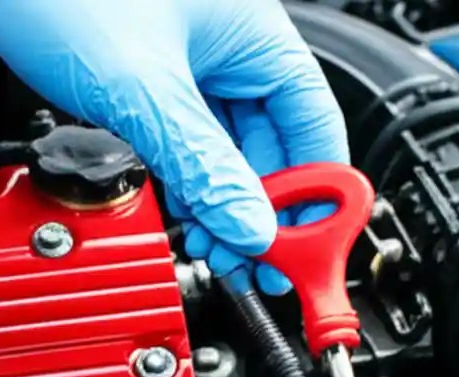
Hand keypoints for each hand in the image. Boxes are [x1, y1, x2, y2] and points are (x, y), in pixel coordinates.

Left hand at [0, 0, 347, 293]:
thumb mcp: (143, 93)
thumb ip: (202, 166)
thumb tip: (249, 227)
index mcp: (254, 34)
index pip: (315, 125)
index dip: (313, 194)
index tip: (300, 247)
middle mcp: (231, 46)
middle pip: (274, 143)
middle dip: (259, 209)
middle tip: (250, 261)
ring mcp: (194, 61)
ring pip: (229, 146)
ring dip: (223, 200)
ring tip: (214, 247)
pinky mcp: (156, 76)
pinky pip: (190, 138)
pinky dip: (190, 179)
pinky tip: (185, 212)